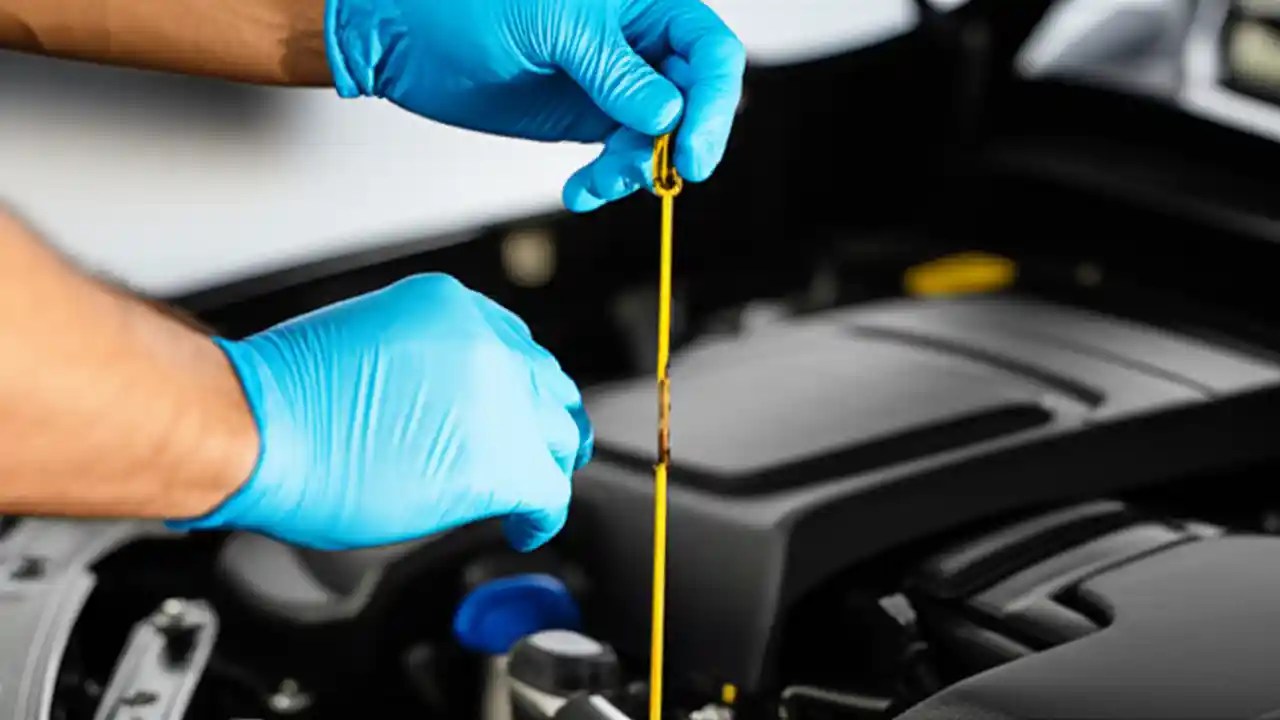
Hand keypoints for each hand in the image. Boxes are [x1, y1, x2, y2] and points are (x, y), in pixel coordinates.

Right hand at [168, 274, 592, 551]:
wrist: (258, 428)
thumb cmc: (279, 396)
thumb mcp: (364, 339)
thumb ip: (419, 360)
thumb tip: (433, 400)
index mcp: (452, 307)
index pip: (513, 344)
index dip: (516, 383)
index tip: (512, 407)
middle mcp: (487, 344)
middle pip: (546, 386)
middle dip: (542, 420)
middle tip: (539, 450)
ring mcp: (501, 401)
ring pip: (559, 437)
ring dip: (548, 465)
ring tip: (533, 492)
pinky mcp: (502, 461)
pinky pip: (550, 493)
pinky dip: (542, 516)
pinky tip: (524, 528)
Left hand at [325, 0, 745, 210]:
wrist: (404, 34)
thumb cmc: (468, 3)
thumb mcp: (552, 26)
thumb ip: (615, 71)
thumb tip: (669, 116)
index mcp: (641, 1)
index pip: (708, 49)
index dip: (715, 101)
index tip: (693, 151)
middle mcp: (636, 41)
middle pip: (695, 97)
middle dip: (679, 142)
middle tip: (655, 175)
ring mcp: (613, 82)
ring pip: (660, 137)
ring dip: (637, 168)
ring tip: (598, 182)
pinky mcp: (585, 116)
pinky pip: (619, 155)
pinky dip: (608, 180)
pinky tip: (582, 190)